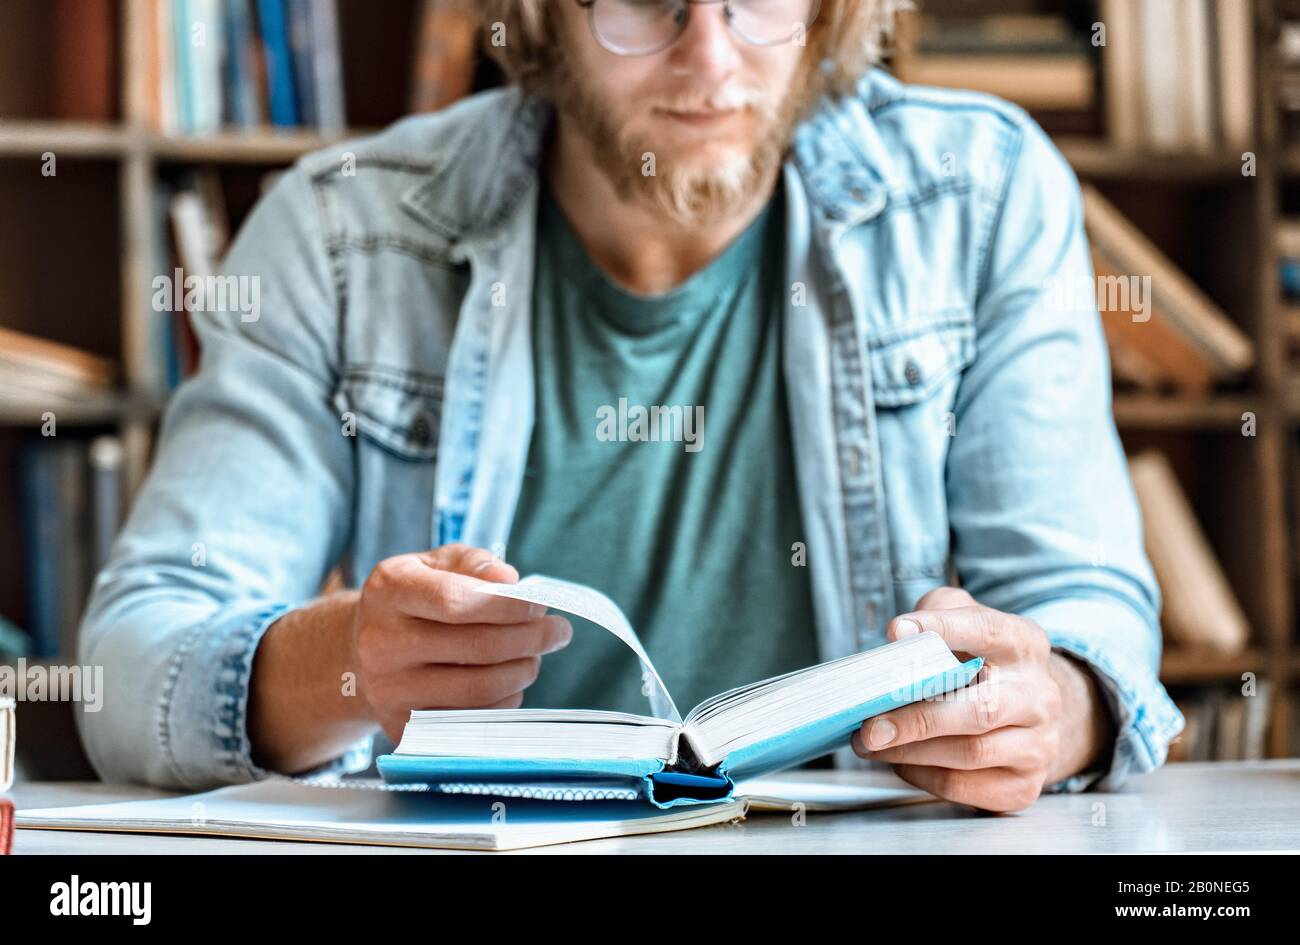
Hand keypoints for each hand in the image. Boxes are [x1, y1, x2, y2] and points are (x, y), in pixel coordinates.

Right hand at [350, 544, 571, 741]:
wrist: (361, 655)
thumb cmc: (413, 601)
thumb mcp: (435, 565)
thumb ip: (474, 563)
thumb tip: (509, 581)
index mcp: (388, 591)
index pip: (454, 601)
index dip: (507, 606)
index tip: (540, 606)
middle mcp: (380, 643)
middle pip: (475, 648)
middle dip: (530, 639)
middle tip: (558, 631)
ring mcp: (388, 691)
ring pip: (478, 688)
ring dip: (523, 671)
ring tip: (535, 655)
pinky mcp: (401, 727)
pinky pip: (472, 719)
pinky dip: (505, 700)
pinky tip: (511, 681)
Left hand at [850, 587, 1112, 811]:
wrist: (1029, 712)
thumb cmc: (983, 663)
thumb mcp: (964, 621)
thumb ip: (934, 616)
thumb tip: (901, 637)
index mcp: (1023, 644)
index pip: (985, 631)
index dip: (941, 630)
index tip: (897, 633)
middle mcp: (1038, 695)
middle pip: (980, 709)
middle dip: (917, 719)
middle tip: (871, 725)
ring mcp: (1038, 744)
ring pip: (970, 753)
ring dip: (911, 751)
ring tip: (872, 744)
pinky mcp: (1023, 785)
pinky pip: (964, 786)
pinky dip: (923, 776)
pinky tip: (900, 762)